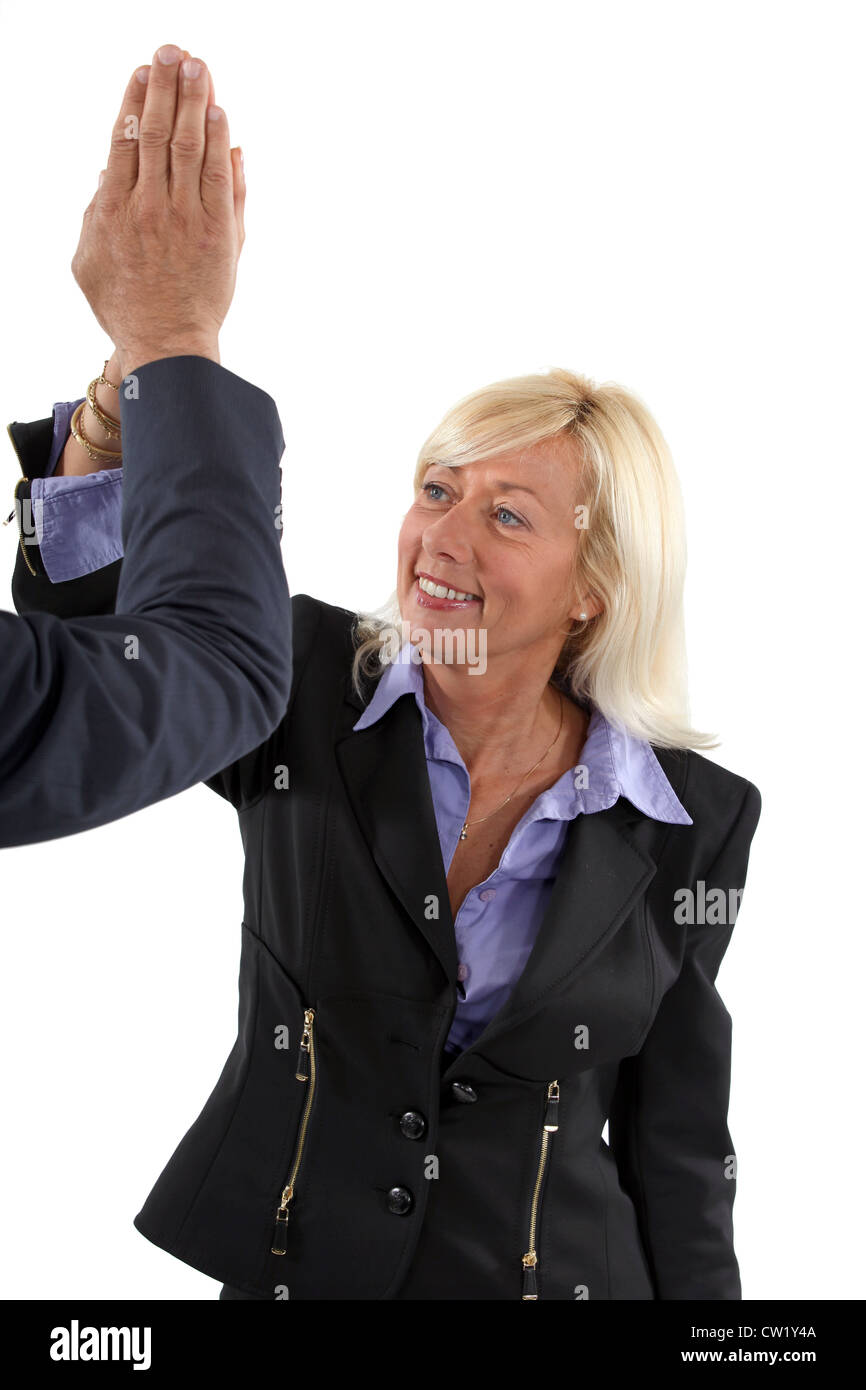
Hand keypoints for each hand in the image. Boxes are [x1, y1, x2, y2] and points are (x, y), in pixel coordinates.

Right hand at [71, 43, 245, 377]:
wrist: (166, 345)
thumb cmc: (125, 307)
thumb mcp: (88, 260)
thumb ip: (95, 213)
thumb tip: (108, 171)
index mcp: (115, 208)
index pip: (125, 139)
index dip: (135, 99)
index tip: (143, 69)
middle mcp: (150, 206)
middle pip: (157, 131)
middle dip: (165, 85)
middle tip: (174, 50)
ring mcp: (186, 217)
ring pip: (190, 145)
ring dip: (195, 101)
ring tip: (199, 66)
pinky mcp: (220, 233)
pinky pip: (221, 178)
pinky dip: (221, 144)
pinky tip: (221, 114)